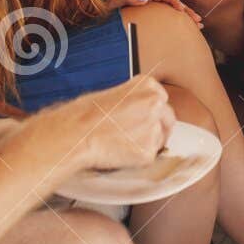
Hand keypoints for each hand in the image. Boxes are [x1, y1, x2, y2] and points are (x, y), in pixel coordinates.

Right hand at [45, 75, 174, 172]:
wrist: (76, 133)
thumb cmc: (83, 113)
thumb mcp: (111, 94)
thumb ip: (131, 100)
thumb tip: (135, 111)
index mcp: (147, 85)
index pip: (161, 99)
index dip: (153, 111)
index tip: (145, 117)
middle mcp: (155, 104)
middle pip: (168, 118)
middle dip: (158, 127)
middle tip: (140, 135)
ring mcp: (154, 128)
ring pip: (160, 139)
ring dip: (148, 142)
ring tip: (121, 143)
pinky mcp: (148, 152)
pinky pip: (149, 156)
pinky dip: (137, 158)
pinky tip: (119, 153)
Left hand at [105, 0, 202, 27]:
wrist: (100, 20)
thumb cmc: (106, 11)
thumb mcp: (114, 3)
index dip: (174, 1)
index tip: (182, 10)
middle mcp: (150, 3)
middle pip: (172, 4)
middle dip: (186, 11)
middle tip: (198, 19)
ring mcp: (151, 13)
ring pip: (172, 14)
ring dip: (186, 18)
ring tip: (198, 25)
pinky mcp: (151, 22)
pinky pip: (167, 22)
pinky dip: (178, 25)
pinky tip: (187, 32)